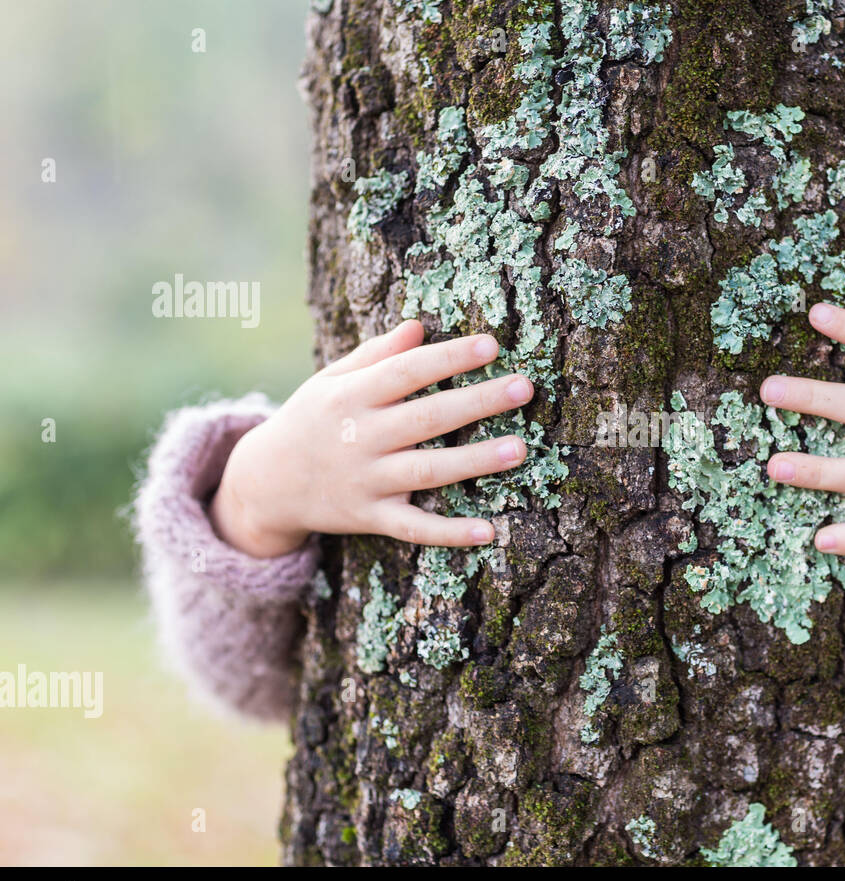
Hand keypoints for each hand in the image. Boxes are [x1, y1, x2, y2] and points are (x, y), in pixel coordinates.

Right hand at [211, 320, 532, 557]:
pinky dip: (449, 533)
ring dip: (475, 462)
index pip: (407, 371)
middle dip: (477, 402)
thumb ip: (376, 355)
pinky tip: (489, 530)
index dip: (449, 358)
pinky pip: (414, 528)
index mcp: (352, 396)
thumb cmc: (310, 421)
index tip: (492, 345)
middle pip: (427, 418)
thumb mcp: (330, 380)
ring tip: (520, 449)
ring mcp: (366, 481)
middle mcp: (360, 437)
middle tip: (524, 388)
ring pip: (427, 471)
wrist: (262, 483)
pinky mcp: (370, 518)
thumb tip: (419, 327)